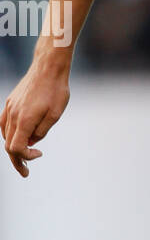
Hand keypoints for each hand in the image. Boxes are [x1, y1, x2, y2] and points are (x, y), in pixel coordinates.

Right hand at [0, 60, 70, 176]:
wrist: (48, 67)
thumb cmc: (56, 90)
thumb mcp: (55, 115)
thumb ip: (42, 131)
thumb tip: (32, 143)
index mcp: (24, 120)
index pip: (16, 148)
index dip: (25, 158)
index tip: (39, 156)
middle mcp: (13, 115)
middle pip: (8, 144)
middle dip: (17, 160)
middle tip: (25, 172)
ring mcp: (10, 107)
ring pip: (5, 134)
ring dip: (13, 146)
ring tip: (25, 154)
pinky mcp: (10, 102)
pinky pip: (4, 123)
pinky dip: (10, 134)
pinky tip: (19, 137)